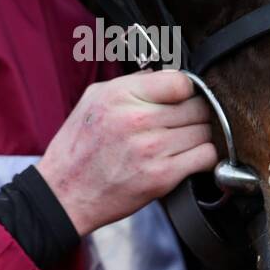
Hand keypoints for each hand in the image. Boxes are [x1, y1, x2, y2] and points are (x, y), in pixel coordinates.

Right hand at [38, 70, 217, 235]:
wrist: (65, 194)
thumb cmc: (78, 148)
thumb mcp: (94, 99)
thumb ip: (131, 83)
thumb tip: (164, 76)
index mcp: (120, 96)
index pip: (181, 81)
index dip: (186, 89)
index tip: (182, 97)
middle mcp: (137, 120)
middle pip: (197, 107)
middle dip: (195, 113)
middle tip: (183, 122)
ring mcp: (152, 149)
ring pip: (204, 131)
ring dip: (199, 136)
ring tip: (182, 141)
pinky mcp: (162, 177)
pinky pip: (205, 157)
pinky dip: (204, 157)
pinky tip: (190, 158)